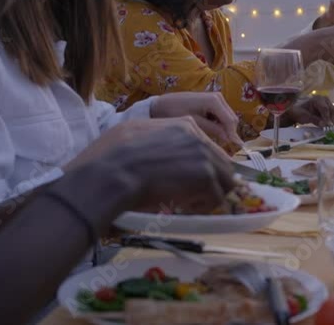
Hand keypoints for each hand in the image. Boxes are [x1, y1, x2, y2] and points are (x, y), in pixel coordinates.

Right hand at [91, 118, 235, 213]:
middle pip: (221, 163)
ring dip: (208, 195)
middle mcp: (197, 137)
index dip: (201, 168)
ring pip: (224, 180)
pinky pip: (216, 197)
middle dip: (210, 183)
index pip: (208, 148)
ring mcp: (203, 155)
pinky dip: (202, 208)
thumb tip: (170, 155)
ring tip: (185, 204)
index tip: (190, 182)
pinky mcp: (205, 176)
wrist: (110, 173)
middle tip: (191, 197)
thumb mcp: (137, 132)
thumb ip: (162, 139)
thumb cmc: (112, 156)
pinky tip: (181, 208)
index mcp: (183, 125)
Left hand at [150, 92, 242, 153]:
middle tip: (222, 145)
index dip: (233, 134)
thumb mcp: (194, 123)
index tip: (236, 147)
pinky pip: (222, 115)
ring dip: (224, 128)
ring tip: (212, 137)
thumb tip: (229, 139)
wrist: (162, 104)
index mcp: (214, 100)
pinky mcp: (213, 102)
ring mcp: (216, 98)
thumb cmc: (175, 112)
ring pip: (228, 117)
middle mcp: (218, 97)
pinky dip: (218, 124)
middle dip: (229, 131)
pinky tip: (208, 128)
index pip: (230, 120)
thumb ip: (213, 129)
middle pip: (231, 118)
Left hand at [285, 96, 333, 126]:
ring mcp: (328, 104)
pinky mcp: (330, 109)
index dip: (327, 117)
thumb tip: (323, 124)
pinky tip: (326, 123)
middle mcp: (325, 100)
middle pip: (333, 110)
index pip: (325, 108)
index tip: (327, 125)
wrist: (299, 113)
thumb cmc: (300, 113)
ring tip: (326, 125)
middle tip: (327, 127)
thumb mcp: (305, 116)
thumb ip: (314, 119)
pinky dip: (332, 120)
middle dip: (331, 119)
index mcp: (318, 99)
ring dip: (332, 120)